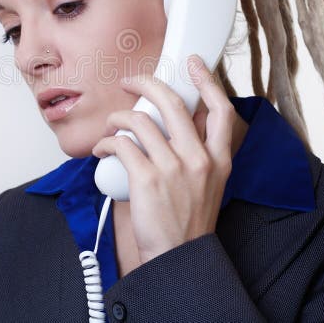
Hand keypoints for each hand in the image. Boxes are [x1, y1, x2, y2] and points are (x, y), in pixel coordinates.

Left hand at [91, 54, 235, 264]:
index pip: (221, 110)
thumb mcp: (208, 185)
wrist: (179, 259)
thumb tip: (173, 124)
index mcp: (219, 159)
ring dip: (117, 118)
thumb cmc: (187, 223)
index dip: (207, 82)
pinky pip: (121, 144)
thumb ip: (198, 154)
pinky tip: (102, 149)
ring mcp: (174, 168)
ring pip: (139, 121)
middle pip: (172, 103)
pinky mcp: (147, 179)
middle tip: (130, 82)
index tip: (192, 64)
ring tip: (110, 127)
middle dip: (146, 84)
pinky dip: (105, 143)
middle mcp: (200, 159)